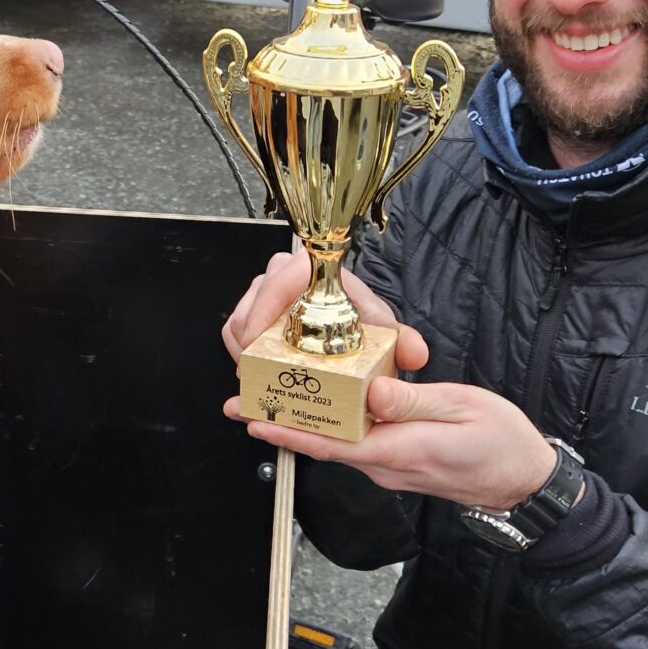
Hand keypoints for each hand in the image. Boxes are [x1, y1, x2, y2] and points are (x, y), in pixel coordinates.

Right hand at [222, 252, 428, 370]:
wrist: (352, 331)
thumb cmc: (363, 326)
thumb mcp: (384, 334)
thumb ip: (403, 343)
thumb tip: (415, 353)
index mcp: (314, 270)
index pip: (278, 280)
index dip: (262, 311)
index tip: (257, 346)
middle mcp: (284, 274)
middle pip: (252, 301)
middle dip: (250, 341)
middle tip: (258, 373)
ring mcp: (264, 292)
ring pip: (237, 319)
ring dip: (243, 351)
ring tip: (258, 378)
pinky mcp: (251, 312)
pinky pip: (233, 330)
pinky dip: (240, 353)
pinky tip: (255, 373)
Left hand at [223, 376, 557, 509]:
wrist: (523, 481)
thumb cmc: (500, 443)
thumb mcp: (463, 410)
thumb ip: (416, 401)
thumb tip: (375, 393)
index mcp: (399, 450)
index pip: (333, 443)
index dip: (290, 431)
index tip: (255, 420)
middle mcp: (386, 464)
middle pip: (324, 443)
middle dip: (282, 423)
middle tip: (243, 403)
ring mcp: (389, 466)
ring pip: (337, 443)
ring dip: (302, 423)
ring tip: (268, 399)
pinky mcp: (396, 461)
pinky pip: (354, 443)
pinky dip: (330, 425)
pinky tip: (320, 406)